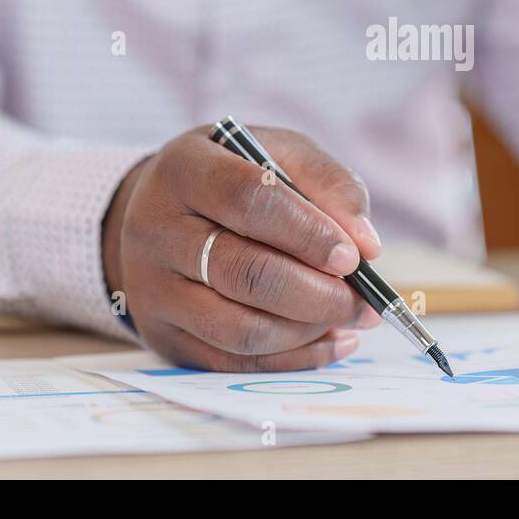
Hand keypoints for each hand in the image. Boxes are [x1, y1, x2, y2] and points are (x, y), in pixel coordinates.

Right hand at [102, 126, 382, 369]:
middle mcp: (155, 229)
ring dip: (307, 331)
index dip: (308, 232)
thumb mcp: (280, 154)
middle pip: (243, 273)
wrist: (161, 211)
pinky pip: (233, 363)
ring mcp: (152, 289)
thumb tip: (366, 245)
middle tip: (364, 302)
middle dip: (317, 294)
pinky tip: (329, 341)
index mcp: (184, 169)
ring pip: (238, 329)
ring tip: (348, 318)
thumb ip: (328, 185)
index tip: (354, 257)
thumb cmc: (236, 176)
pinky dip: (293, 360)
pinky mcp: (163, 336)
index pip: (249, 200)